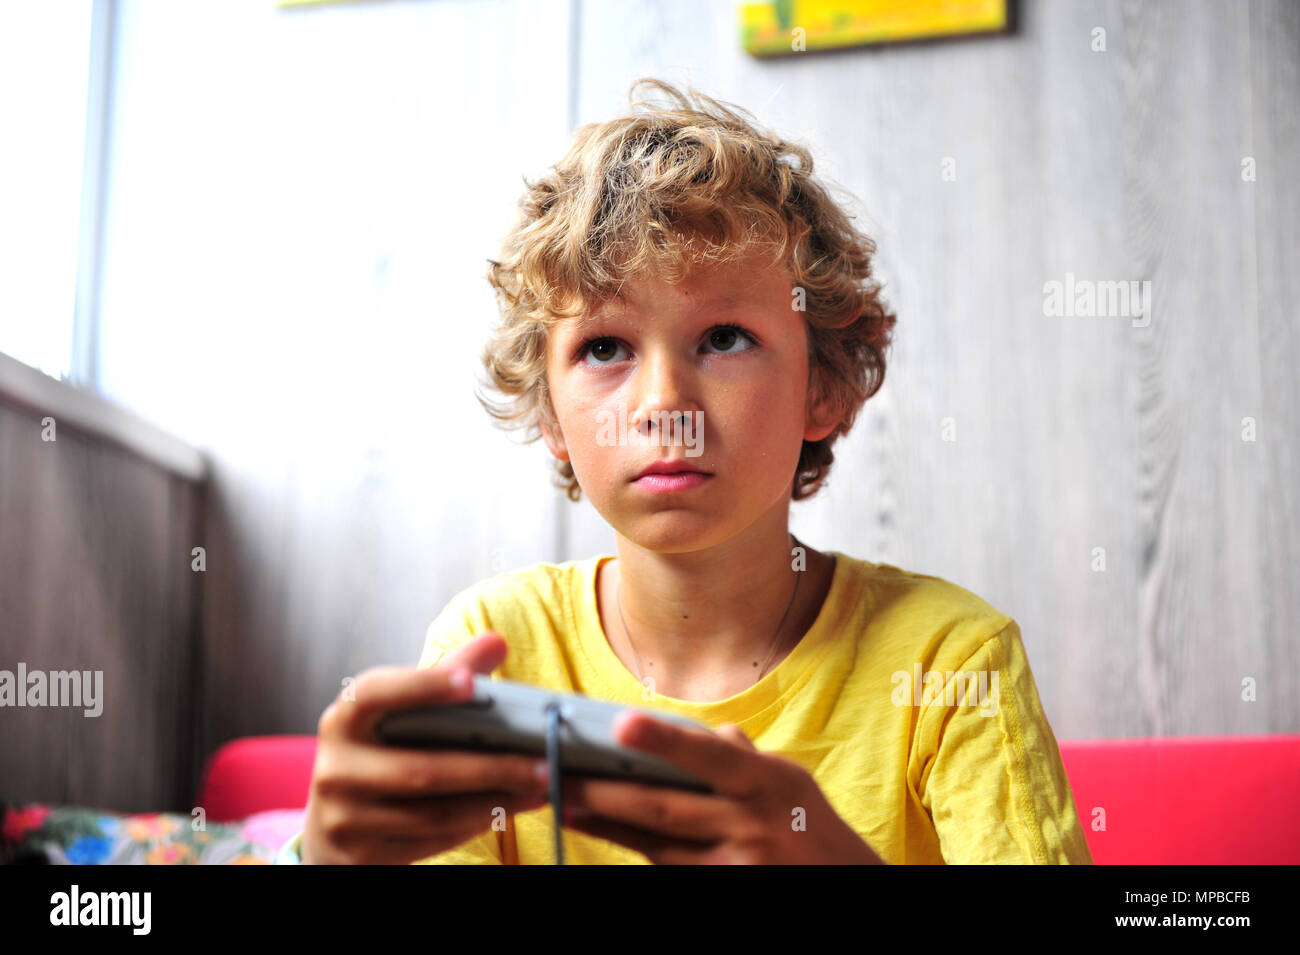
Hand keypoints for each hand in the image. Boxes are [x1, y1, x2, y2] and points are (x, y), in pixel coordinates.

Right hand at [301, 632, 550, 863]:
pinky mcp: (362, 856)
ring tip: (539, 788)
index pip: (375, 694)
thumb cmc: (382, 748)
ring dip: (494, 802)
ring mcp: (344, 819)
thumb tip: (496, 641)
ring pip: (432, 813)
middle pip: (419, 770)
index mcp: (343, 719)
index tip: (471, 682)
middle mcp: (335, 769)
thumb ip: (449, 671)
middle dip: (489, 768)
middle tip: (543, 764)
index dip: (421, 686)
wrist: (333, 821)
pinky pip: (431, 841)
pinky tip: (509, 808)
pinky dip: (475, 824)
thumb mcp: (403, 709)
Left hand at [559, 711, 885, 863]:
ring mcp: (738, 865)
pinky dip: (635, 850)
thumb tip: (710, 733)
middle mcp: (753, 824)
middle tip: (556, 772)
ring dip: (607, 822)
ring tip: (565, 800)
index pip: (710, 755)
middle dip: (605, 790)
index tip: (619, 724)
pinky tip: (602, 832)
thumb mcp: (792, 785)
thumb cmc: (817, 833)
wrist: (852, 894)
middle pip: (666, 807)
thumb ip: (746, 759)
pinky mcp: (725, 892)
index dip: (663, 740)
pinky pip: (670, 870)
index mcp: (770, 782)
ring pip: (658, 844)